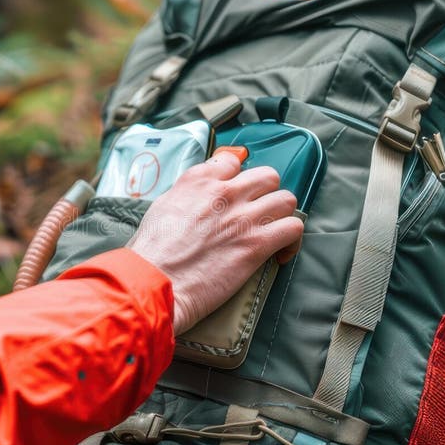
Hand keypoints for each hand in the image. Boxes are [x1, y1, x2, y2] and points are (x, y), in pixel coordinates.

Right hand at [127, 151, 303, 334]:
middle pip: (268, 177)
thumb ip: (187, 194)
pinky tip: (279, 252)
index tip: (236, 195)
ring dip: (282, 215)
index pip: (233, 163)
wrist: (155, 281)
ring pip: (286, 199)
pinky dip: (291, 241)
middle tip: (259, 213)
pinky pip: (293, 228)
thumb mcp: (163, 206)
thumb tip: (198, 197)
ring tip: (273, 231)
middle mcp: (224, 193)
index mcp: (199, 180)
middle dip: (267, 194)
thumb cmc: (152, 253)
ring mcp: (243, 217)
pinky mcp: (257, 244)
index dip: (238, 179)